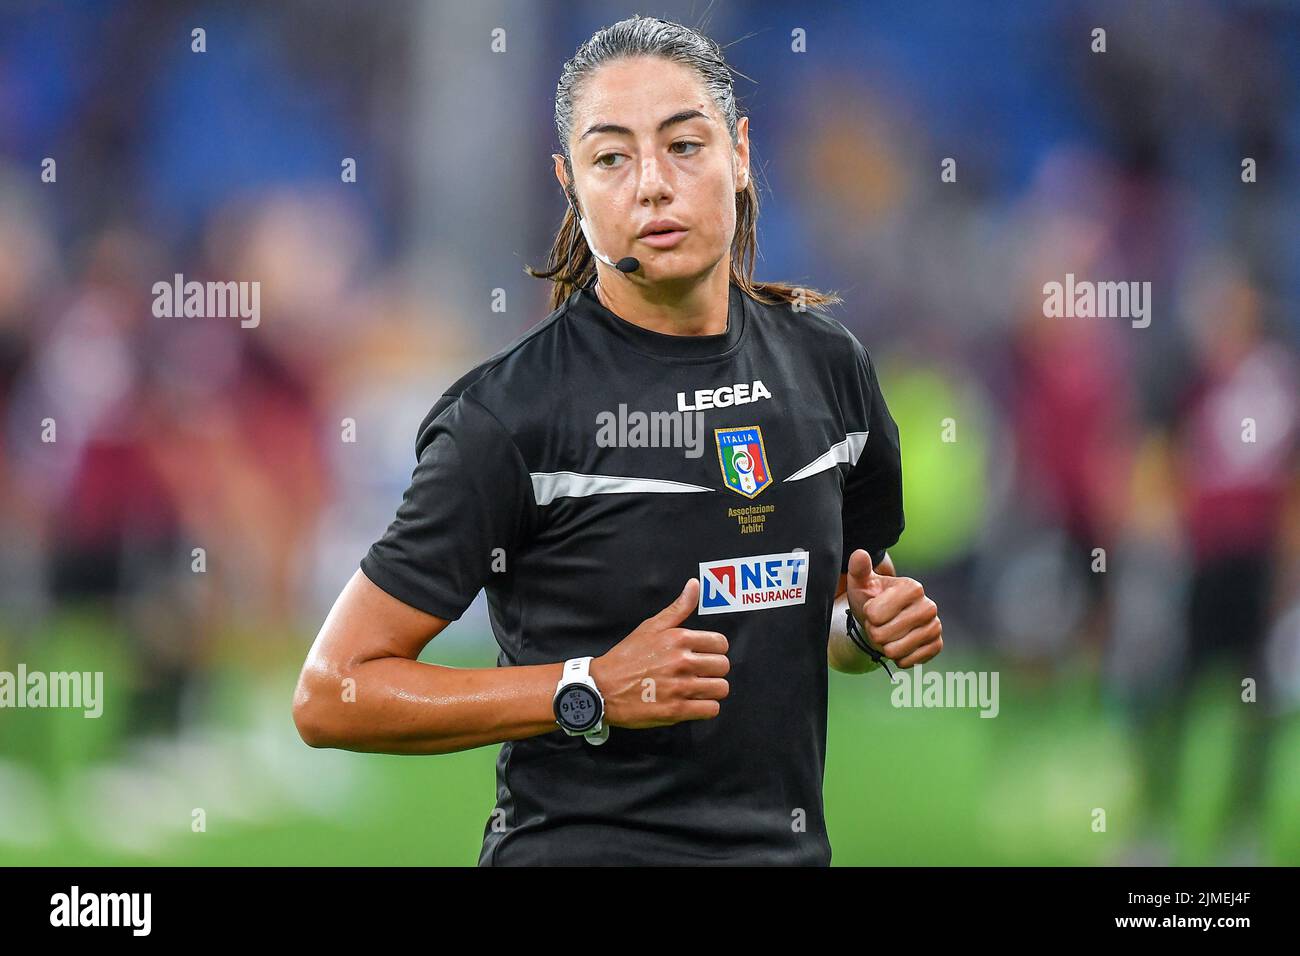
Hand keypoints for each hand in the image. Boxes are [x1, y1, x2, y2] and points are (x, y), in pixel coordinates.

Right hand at [591, 578, 729, 728]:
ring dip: (712, 690)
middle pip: (723, 666)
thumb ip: (678, 608)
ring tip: (698, 689)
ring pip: (721, 688)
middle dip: (714, 670)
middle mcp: (682, 661)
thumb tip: (695, 585)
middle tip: (700, 673)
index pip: (721, 643)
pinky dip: (706, 708)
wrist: (602, 688)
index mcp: (678, 639)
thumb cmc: (625, 657)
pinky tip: (693, 703)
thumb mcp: (650, 627)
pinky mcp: (676, 710)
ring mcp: (680, 687)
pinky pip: (711, 710)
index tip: (704, 655)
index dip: (715, 650)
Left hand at [845, 549, 942, 667]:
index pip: (875, 614)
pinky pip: (908, 661)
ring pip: (894, 651)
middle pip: (883, 634)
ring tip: (888, 635)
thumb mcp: (861, 584)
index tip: (873, 609)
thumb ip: (858, 570)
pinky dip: (898, 658)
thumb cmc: (872, 600)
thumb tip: (859, 553)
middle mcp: (929, 606)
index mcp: (913, 588)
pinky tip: (899, 645)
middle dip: (874, 633)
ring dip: (884, 646)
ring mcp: (935, 627)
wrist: (886, 621)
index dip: (868, 616)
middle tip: (878, 625)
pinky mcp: (937, 645)